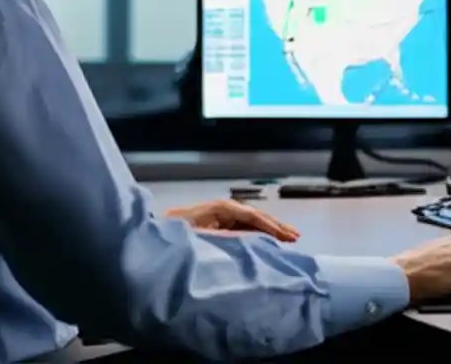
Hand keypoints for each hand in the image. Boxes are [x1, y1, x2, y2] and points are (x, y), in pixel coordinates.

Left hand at [166, 200, 299, 241]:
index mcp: (220, 208)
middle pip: (255, 217)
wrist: (154, 238)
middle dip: (276, 226)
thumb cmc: (174, 236)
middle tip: (296, 236)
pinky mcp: (219, 226)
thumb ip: (226, 239)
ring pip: (252, 223)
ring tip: (290, 238)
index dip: (271, 227)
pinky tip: (270, 241)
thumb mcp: (200, 237)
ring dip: (270, 230)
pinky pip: (244, 229)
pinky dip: (259, 234)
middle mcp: (224, 210)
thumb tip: (251, 240)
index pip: (252, 216)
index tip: (287, 236)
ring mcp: (222, 217)